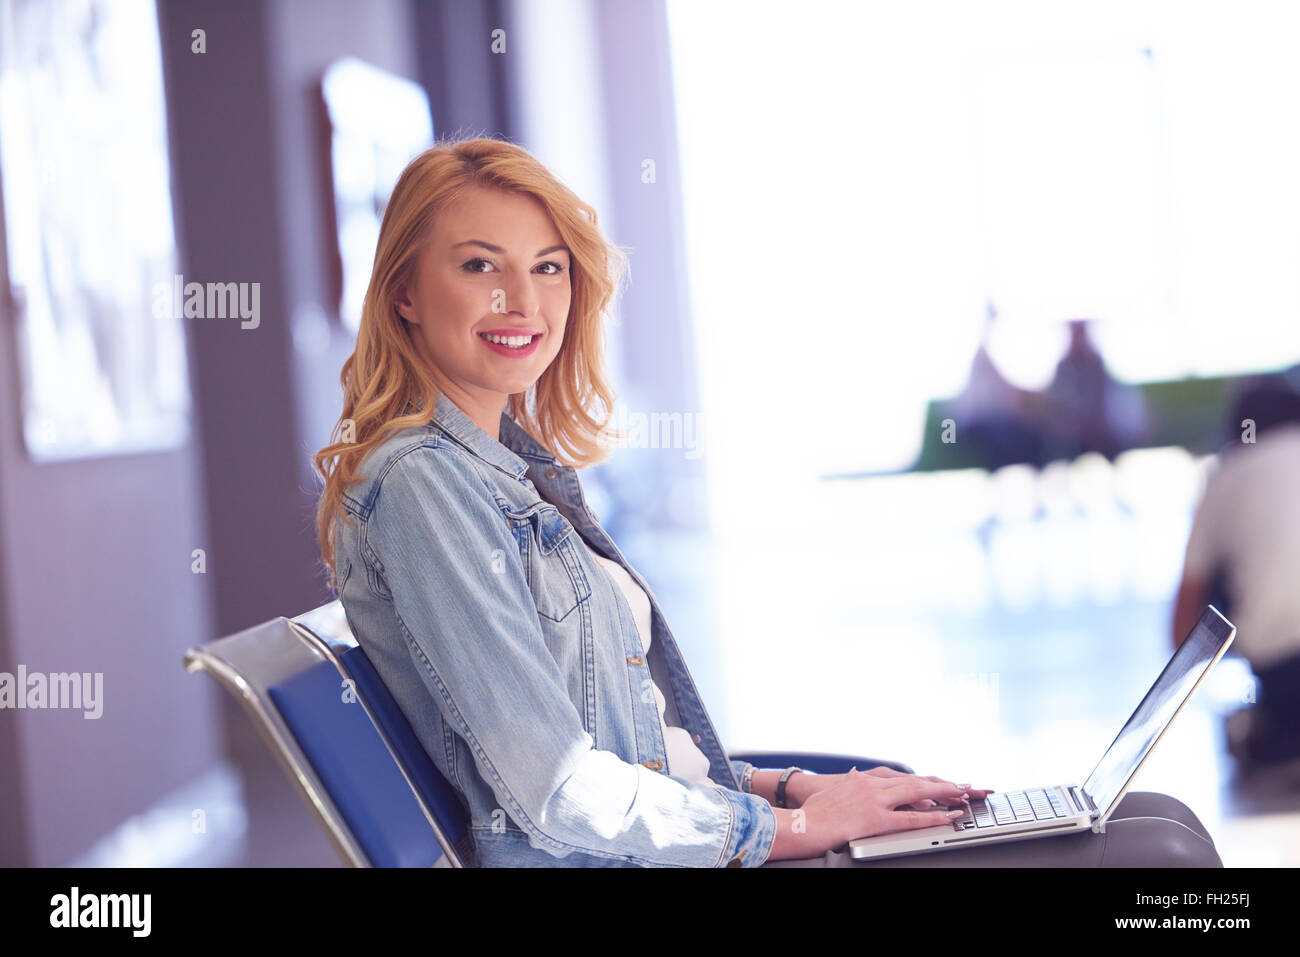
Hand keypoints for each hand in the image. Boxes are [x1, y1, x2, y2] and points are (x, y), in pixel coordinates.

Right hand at [800, 767, 996, 846]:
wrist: (799, 824)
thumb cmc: (812, 812)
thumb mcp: (833, 790)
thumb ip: (848, 783)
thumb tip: (854, 776)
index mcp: (863, 779)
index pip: (902, 778)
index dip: (924, 781)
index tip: (941, 782)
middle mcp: (872, 785)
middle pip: (915, 782)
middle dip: (942, 784)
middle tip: (963, 786)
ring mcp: (874, 800)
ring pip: (918, 794)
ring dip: (944, 794)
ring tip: (964, 796)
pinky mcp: (875, 819)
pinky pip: (911, 819)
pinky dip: (933, 817)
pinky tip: (948, 817)